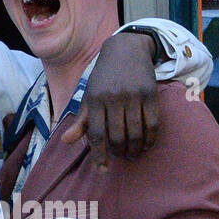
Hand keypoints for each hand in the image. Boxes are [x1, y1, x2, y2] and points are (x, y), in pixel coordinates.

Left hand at [63, 29, 159, 167]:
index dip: (98, 155)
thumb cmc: (104, 78)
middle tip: (120, 156)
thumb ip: (81, 120)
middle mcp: (113, 98)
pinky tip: (147, 144)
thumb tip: (66, 141)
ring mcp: (133, 95)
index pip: (95, 134)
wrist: (126, 49)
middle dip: (118, 152)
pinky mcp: (150, 93)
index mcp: (95, 100)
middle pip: (116, 136)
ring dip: (135, 149)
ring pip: (135, 133)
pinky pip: (153, 123)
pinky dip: (150, 139)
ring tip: (133, 153)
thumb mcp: (89, 95)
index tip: (102, 169)